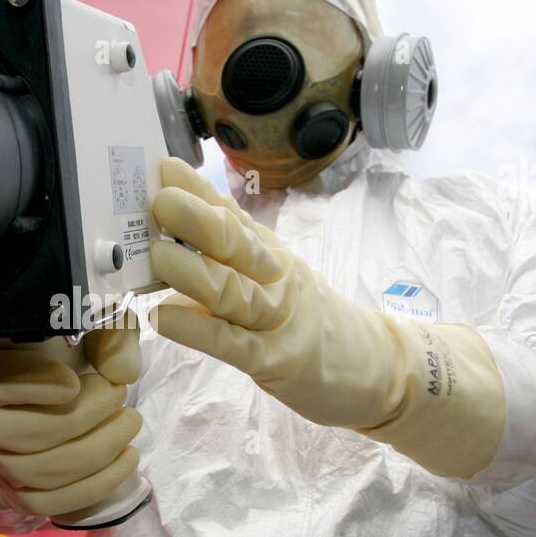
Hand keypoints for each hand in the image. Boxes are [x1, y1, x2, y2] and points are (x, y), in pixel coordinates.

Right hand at [0, 321, 141, 515]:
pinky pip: (44, 503)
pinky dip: (92, 486)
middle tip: (118, 394)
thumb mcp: (78, 322)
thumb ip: (104, 334)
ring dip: (92, 452)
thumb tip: (123, 368)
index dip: (28, 386)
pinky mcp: (7, 491)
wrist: (42, 378)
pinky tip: (125, 459)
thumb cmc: (53, 344)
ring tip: (128, 423)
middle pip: (10, 435)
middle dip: (78, 419)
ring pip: (29, 473)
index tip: (73, 380)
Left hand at [147, 158, 505, 477]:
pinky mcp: (277, 361)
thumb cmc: (314, 324)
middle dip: (196, 219)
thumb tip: (166, 247)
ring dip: (193, 270)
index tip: (166, 167)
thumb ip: (228, 267)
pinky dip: (198, 330)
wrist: (379, 369)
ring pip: (232, 291)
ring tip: (156, 254)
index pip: (233, 217)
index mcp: (272, 256)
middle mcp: (275, 279)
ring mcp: (278, 320)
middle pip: (235, 244)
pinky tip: (165, 318)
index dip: (199, 192)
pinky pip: (233, 343)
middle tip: (160, 199)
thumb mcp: (276, 283)